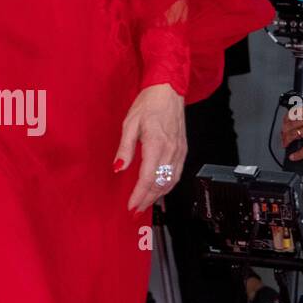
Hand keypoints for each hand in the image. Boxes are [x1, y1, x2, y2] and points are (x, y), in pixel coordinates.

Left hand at [115, 83, 185, 212]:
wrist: (169, 92)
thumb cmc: (148, 104)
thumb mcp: (129, 123)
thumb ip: (125, 148)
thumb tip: (118, 168)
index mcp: (156, 144)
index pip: (147, 178)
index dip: (139, 195)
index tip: (130, 205)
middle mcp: (171, 151)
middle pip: (160, 184)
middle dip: (147, 200)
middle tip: (135, 210)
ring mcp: (180, 152)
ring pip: (170, 182)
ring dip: (158, 196)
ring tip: (144, 203)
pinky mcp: (183, 151)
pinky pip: (176, 174)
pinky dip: (167, 186)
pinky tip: (159, 190)